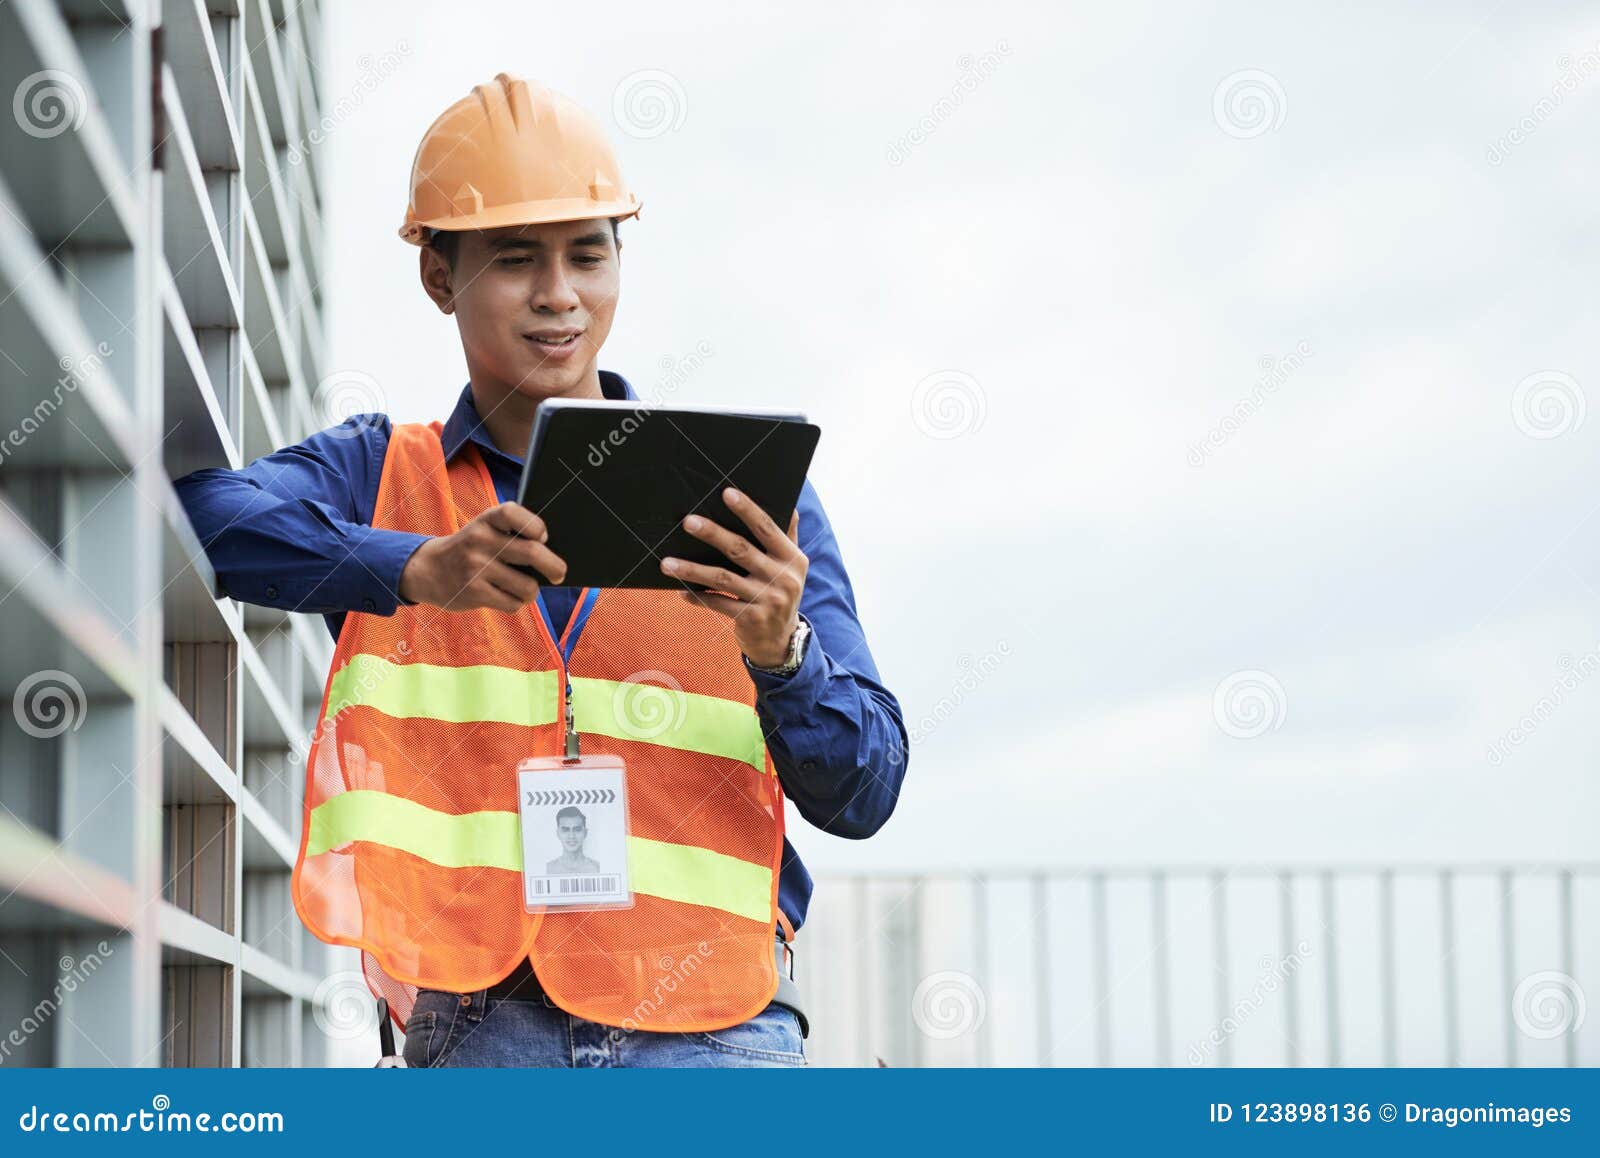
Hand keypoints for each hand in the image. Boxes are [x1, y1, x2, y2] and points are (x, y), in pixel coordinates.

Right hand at [398, 501, 567, 611]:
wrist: (429, 570)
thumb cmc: (473, 549)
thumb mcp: (485, 531)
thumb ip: (514, 536)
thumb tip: (554, 559)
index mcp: (486, 520)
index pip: (514, 513)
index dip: (535, 526)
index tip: (543, 538)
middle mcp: (480, 540)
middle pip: (532, 553)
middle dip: (554, 566)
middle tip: (559, 574)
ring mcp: (476, 567)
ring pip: (527, 586)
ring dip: (532, 591)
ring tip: (526, 589)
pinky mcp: (473, 592)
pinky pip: (512, 603)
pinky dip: (516, 603)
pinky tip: (507, 597)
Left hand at [661, 487, 806, 666]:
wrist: (780, 640)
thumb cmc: (780, 592)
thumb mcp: (792, 566)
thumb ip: (787, 536)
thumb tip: (788, 505)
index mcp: (792, 558)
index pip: (767, 528)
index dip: (748, 510)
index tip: (727, 493)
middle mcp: (782, 578)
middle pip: (741, 550)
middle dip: (713, 534)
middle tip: (688, 521)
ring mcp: (767, 600)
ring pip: (722, 578)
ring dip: (692, 569)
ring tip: (667, 563)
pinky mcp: (751, 619)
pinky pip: (717, 603)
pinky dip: (698, 597)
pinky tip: (680, 591)